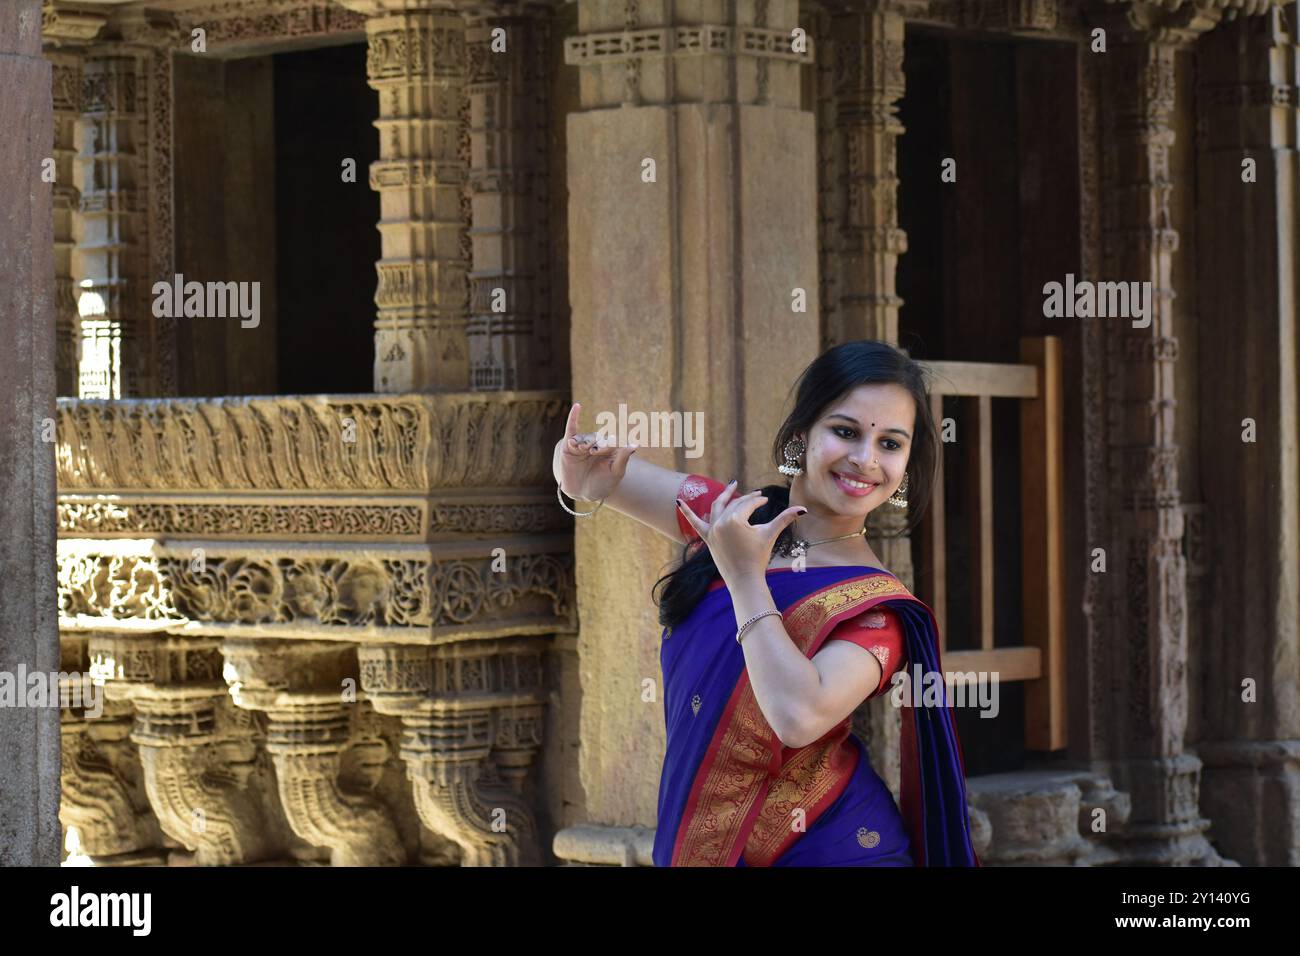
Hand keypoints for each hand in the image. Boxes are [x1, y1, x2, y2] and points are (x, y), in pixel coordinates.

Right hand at [552, 402, 638, 501]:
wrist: (583, 493)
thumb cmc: (602, 483)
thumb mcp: (615, 472)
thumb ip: (623, 457)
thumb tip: (636, 444)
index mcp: (610, 448)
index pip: (613, 441)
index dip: (612, 444)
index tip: (608, 450)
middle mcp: (597, 443)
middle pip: (599, 439)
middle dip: (598, 445)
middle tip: (594, 453)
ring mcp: (583, 444)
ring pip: (586, 438)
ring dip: (586, 442)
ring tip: (585, 450)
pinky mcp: (570, 445)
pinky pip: (572, 428)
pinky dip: (573, 417)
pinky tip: (577, 406)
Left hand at [675, 483, 805, 582]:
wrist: (744, 580)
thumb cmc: (758, 558)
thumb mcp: (769, 534)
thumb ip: (785, 519)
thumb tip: (803, 508)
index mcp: (734, 520)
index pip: (747, 504)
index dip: (758, 500)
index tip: (765, 499)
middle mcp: (720, 522)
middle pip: (734, 504)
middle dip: (746, 499)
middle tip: (756, 496)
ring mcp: (712, 531)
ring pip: (716, 507)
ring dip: (723, 496)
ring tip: (731, 486)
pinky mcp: (707, 539)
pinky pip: (695, 523)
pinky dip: (687, 513)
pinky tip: (679, 502)